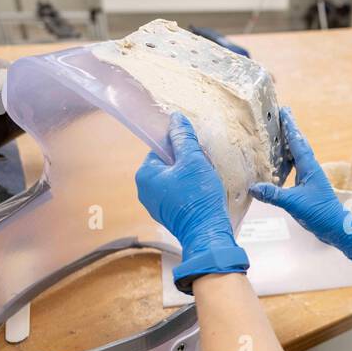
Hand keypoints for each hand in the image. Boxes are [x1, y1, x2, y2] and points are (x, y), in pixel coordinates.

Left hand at [135, 112, 248, 289]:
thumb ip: (183, 137)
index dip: (179, 148)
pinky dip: (190, 192)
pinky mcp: (168, 215)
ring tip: (204, 182)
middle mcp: (144, 190)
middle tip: (202, 168)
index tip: (195, 154)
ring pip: (174, 180)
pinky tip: (202, 195)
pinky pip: (177, 195)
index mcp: (145, 175)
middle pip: (167, 164)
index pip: (159, 149)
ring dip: (190, 177)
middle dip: (186, 163)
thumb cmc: (198, 197)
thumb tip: (176, 118)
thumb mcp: (193, 160)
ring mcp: (155, 205)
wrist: (207, 233)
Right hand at [249, 109, 351, 260]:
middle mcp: (311, 169)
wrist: (336, 228)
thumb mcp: (294, 203)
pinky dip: (287, 162)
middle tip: (280, 116)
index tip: (284, 111)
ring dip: (288, 145)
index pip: (298, 142)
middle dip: (289, 130)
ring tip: (277, 136)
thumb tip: (253, 187)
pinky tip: (279, 165)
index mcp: (309, 168)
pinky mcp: (308, 187)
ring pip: (297, 156)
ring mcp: (310, 177)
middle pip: (298, 145)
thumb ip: (274, 195)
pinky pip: (296, 168)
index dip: (290, 126)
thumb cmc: (320, 214)